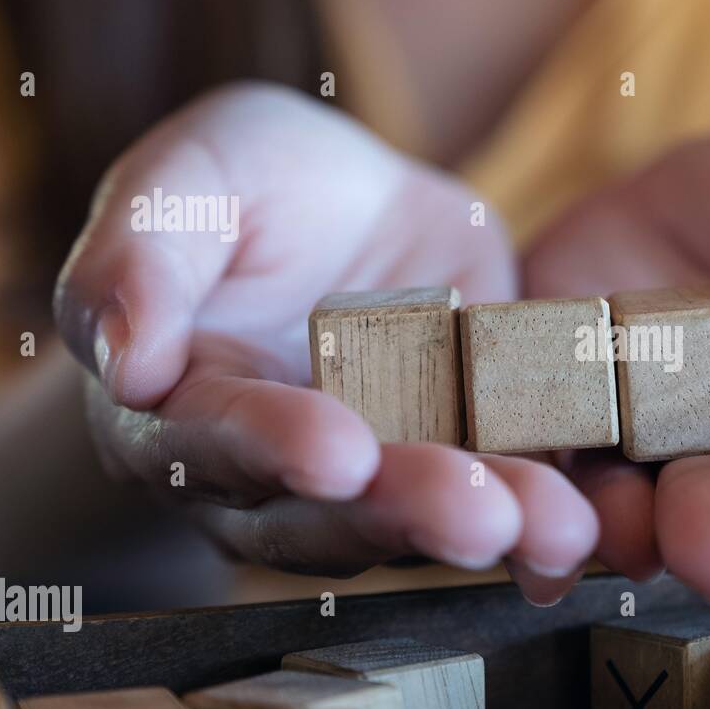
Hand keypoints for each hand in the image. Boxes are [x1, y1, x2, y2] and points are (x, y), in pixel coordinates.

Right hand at [55, 83, 598, 593]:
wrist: (350, 207)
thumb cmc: (249, 188)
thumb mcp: (192, 176)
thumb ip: (142, 252)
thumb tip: (122, 352)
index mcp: (188, 406)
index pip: (218, 439)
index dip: (273, 446)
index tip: (333, 450)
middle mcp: (277, 472)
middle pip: (331, 512)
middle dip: (406, 510)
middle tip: (475, 512)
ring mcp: (376, 477)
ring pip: (423, 523)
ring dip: (494, 530)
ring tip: (557, 527)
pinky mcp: (458, 461)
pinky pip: (500, 502)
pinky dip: (542, 525)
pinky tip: (588, 532)